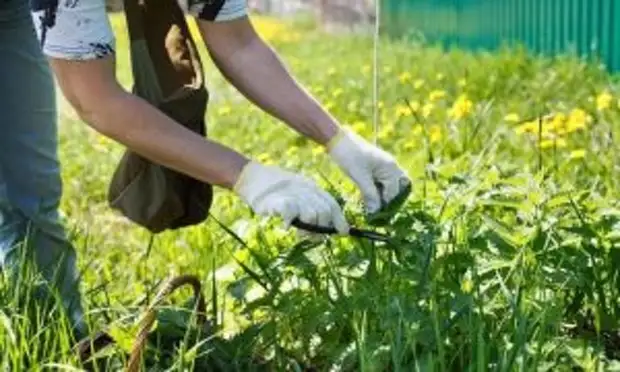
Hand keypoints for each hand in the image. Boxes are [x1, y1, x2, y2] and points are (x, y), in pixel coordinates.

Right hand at [233, 161, 349, 234]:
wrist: (251, 176)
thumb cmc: (275, 189)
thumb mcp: (297, 193)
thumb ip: (312, 205)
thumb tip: (330, 226)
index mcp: (312, 187)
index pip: (331, 204)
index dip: (339, 220)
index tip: (344, 232)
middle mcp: (305, 190)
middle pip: (324, 212)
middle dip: (323, 228)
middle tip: (315, 238)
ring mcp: (292, 194)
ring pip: (311, 215)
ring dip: (308, 229)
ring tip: (300, 234)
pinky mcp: (278, 200)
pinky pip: (291, 213)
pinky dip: (291, 222)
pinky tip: (286, 227)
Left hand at [326, 127, 410, 217]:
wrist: (337, 140)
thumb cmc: (349, 156)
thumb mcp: (360, 177)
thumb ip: (370, 194)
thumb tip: (376, 212)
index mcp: (390, 167)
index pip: (394, 193)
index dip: (385, 206)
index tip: (375, 216)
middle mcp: (391, 166)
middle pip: (399, 188)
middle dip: (390, 201)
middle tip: (378, 211)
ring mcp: (384, 166)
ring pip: (391, 185)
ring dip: (384, 196)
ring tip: (372, 206)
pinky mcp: (376, 167)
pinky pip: (383, 181)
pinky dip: (378, 190)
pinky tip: (367, 198)